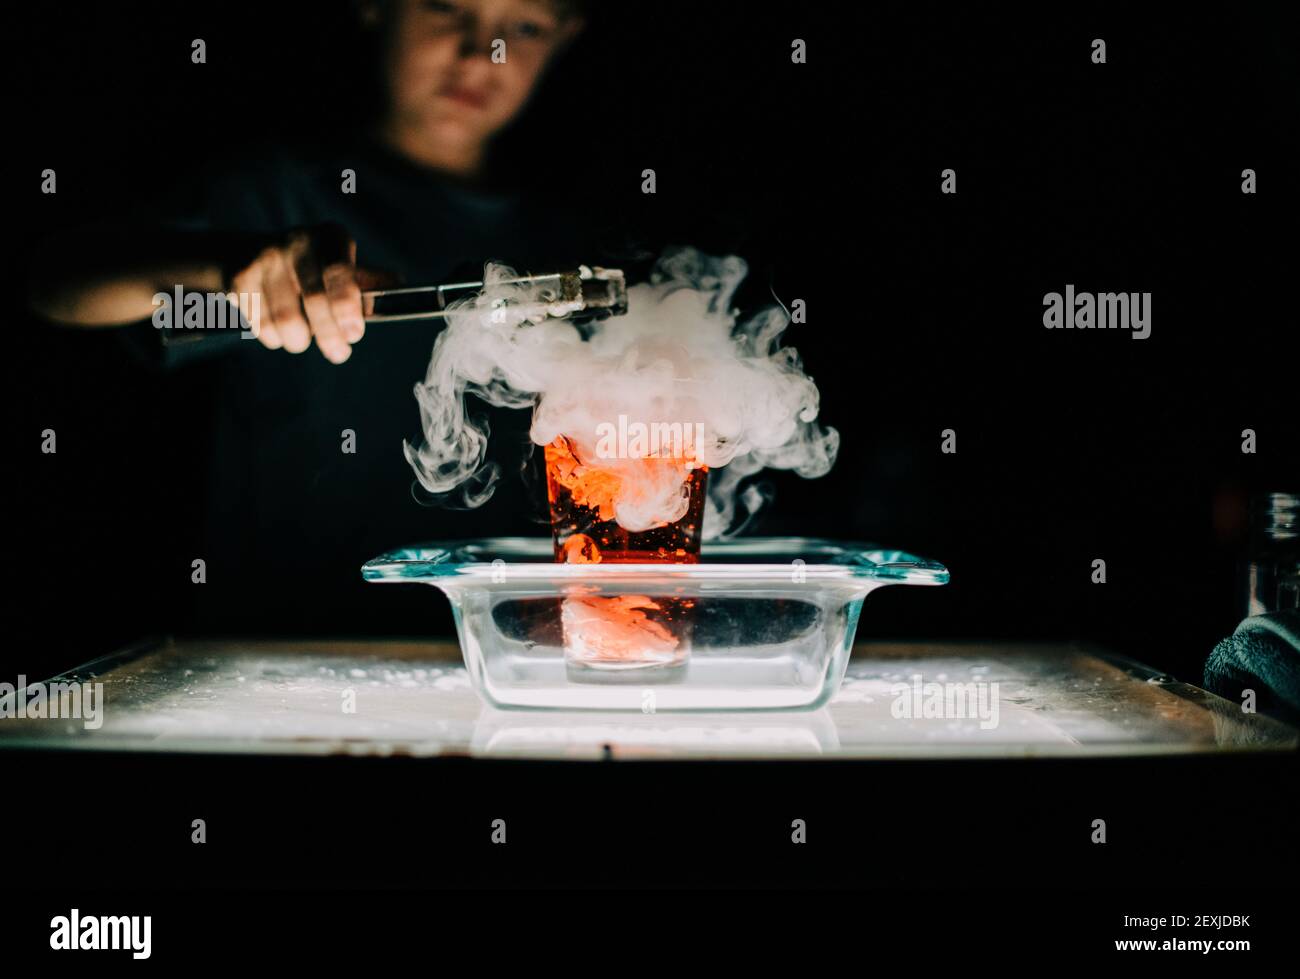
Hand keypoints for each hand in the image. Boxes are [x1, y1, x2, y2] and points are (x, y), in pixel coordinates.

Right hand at [229, 223, 392, 363]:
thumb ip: (368, 283)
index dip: (347, 306)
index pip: (340, 272)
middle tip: (339, 353)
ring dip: (300, 341)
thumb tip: (397, 286)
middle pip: (314, 300)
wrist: (247, 256)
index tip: (354, 334)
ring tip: (304, 339)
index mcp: (330, 237)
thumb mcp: (342, 268)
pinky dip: (276, 339)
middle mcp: (297, 241)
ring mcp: (266, 258)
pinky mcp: (241, 278)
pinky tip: (280, 331)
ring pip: (288, 321)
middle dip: (330, 336)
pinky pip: (263, 326)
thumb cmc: (311, 269)